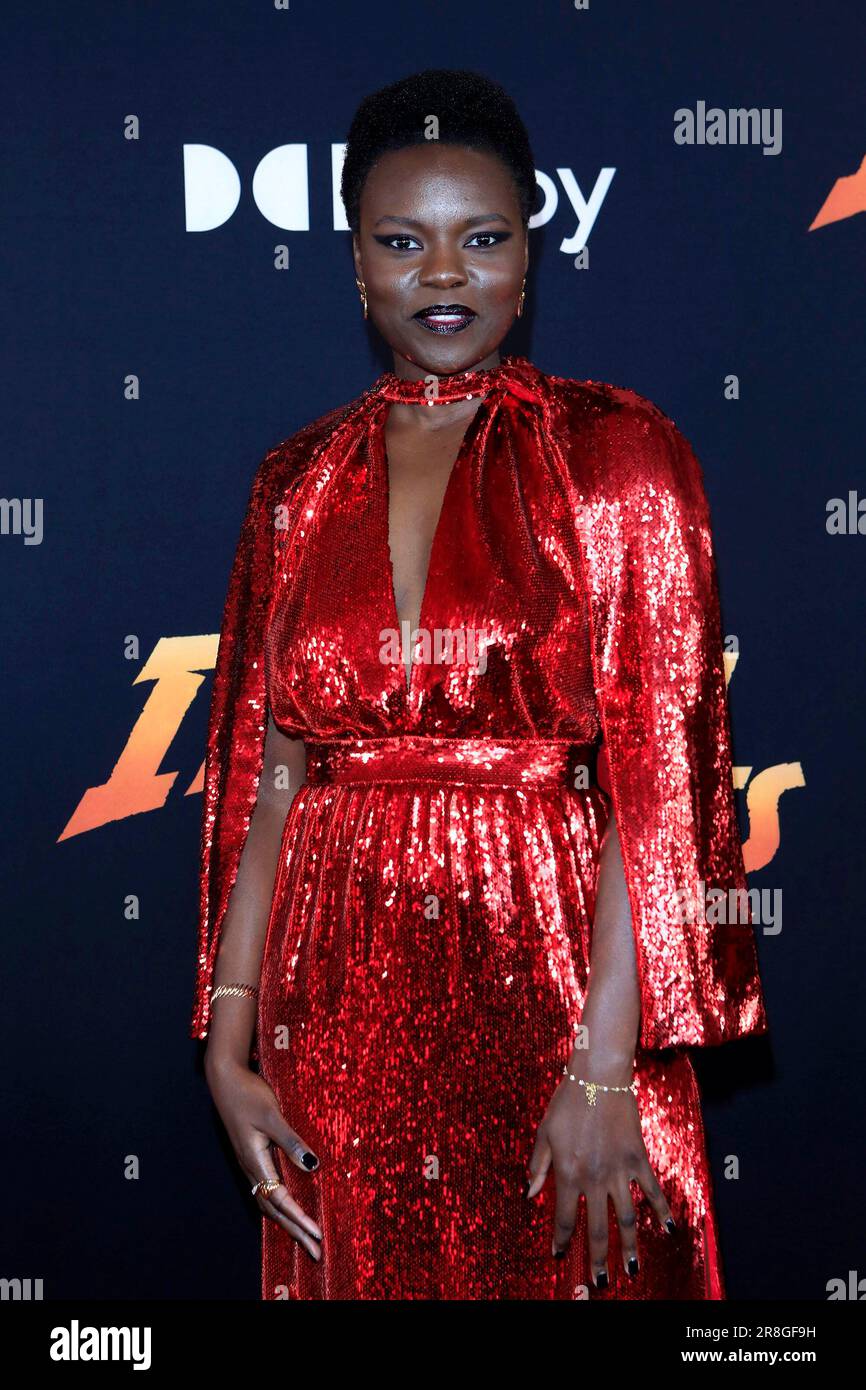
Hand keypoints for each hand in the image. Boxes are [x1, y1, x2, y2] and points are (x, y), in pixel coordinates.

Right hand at [204, 1053, 323, 1260]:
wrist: (225, 1079)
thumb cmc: (248, 1094)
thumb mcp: (272, 1115)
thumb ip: (291, 1141)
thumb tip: (313, 1165)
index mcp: (255, 1162)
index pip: (280, 1199)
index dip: (299, 1218)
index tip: (318, 1235)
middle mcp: (251, 1168)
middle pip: (274, 1210)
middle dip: (295, 1231)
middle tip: (315, 1252)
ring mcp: (250, 1163)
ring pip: (269, 1202)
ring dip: (288, 1222)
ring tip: (305, 1239)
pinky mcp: (252, 1156)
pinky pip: (267, 1190)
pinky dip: (280, 1206)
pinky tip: (288, 1209)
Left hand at [526, 1057, 674, 1286]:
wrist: (598, 1077)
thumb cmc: (567, 1101)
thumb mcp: (544, 1133)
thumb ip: (537, 1166)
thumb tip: (528, 1194)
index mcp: (568, 1174)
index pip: (565, 1219)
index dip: (562, 1240)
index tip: (560, 1255)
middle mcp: (594, 1179)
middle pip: (597, 1229)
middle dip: (597, 1258)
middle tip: (600, 1282)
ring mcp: (619, 1171)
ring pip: (626, 1219)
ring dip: (629, 1247)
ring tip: (630, 1269)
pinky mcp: (638, 1159)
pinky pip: (652, 1191)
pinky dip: (662, 1211)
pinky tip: (669, 1230)